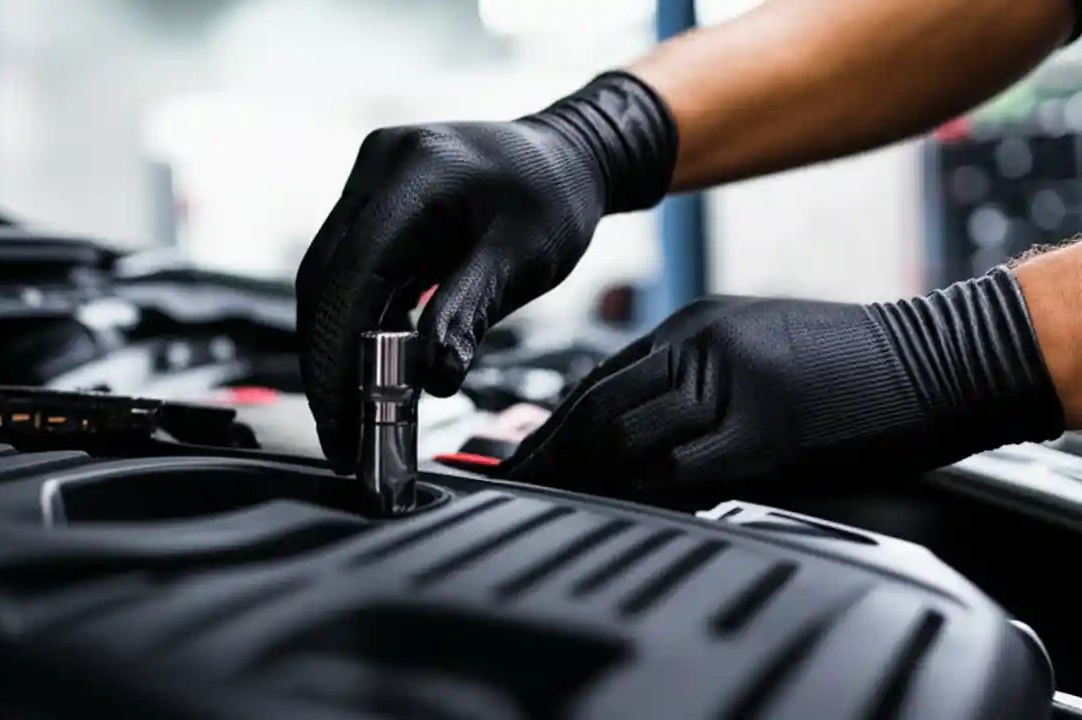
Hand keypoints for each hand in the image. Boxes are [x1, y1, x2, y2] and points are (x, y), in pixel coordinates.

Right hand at [296, 72, 677, 472]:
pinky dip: (354, 321)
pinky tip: (368, 368)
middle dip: (325, 360)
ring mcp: (370, 181)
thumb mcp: (522, 259)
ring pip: (328, 277)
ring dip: (334, 345)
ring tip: (350, 414)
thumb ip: (469, 313)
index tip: (338, 413)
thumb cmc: (554, 198)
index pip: (353, 271)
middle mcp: (379, 166)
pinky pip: (349, 269)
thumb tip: (433, 376)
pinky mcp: (372, 202)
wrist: (567, 154)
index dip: (336, 349)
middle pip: (324, 277)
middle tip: (338, 431)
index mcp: (417, 171)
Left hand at [505, 268, 1063, 491]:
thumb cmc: (849, 359)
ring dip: (583, 475)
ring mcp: (732, 389)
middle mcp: (702, 348)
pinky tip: (610, 507)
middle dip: (548, 453)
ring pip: (626, 436)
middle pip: (598, 406)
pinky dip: (636, 493)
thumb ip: (690, 373)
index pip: (598, 377)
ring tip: (549, 501)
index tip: (522, 455)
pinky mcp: (765, 435)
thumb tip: (630, 420)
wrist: (934, 358)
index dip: (552, 422)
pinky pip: (677, 471)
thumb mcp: (755, 341)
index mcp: (695, 326)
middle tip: (513, 485)